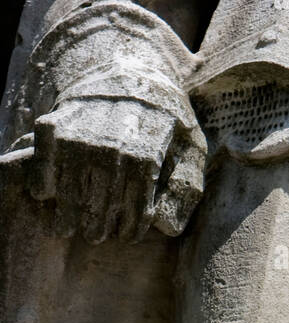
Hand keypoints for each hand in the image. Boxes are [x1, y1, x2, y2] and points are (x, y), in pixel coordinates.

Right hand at [29, 95, 205, 241]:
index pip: (136, 205)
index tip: (127, 235)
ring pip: (70, 188)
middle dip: (98, 226)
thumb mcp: (191, 145)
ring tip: (67, 229)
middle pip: (101, 201)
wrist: (131, 64)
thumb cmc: (165, 117)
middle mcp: (112, 141)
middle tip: (96, 236)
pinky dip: (42, 181)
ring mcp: (82, 131)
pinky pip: (44, 161)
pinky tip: (47, 195)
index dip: (131, 226)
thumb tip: (166, 226)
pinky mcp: (56, 122)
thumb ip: (187, 186)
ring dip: (68, 214)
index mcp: (147, 150)